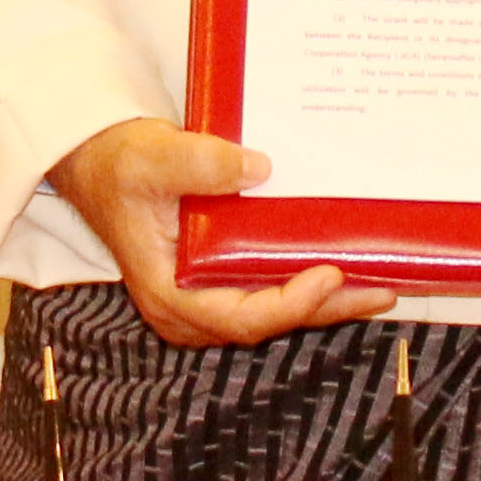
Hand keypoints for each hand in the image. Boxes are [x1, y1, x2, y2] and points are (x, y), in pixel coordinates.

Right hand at [45, 118, 398, 349]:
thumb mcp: (153, 158)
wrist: (101, 164)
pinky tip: (343, 269)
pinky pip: (267, 291)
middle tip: (379, 290)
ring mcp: (204, 296)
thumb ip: (199, 164)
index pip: (237, 316)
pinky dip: (305, 285)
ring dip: (324, 303)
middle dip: (325, 309)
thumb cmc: (120, 165)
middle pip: (266, 321)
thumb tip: (260, 168)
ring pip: (272, 311)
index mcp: (168, 291)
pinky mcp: (218, 278)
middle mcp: (189, 307)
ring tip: (377, 286)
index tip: (328, 276)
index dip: (289, 303)